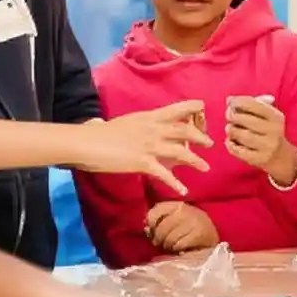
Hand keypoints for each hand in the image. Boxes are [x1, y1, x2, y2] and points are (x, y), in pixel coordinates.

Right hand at [76, 101, 211, 194]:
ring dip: (196, 160)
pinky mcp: (143, 162)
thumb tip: (119, 124)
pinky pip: (165, 174)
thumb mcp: (121, 123)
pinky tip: (183, 190)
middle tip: (210, 143)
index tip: (203, 106)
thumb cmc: (98, 133)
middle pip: (184, 130)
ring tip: (206, 167)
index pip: (175, 109)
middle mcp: (153, 129)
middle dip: (200, 136)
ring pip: (181, 152)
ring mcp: (150, 146)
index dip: (191, 107)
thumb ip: (131, 125)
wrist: (87, 142)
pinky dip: (176, 183)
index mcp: (148, 117)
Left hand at [145, 202, 218, 253]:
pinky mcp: (199, 233)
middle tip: (161, 244)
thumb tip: (146, 229)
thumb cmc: (187, 228)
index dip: (150, 222)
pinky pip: (179, 244)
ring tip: (171, 247)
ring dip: (168, 246)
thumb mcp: (173, 220)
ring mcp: (193, 221)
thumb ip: (158, 223)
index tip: (151, 231)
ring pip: (169, 238)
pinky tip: (180, 249)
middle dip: (158, 239)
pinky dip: (177, 249)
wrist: (211, 235)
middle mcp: (184, 210)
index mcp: (176, 204)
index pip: (156, 210)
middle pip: (161, 228)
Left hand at [225, 96, 296, 183]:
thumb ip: (252, 104)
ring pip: (240, 135)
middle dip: (232, 115)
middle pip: (244, 119)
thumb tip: (230, 100)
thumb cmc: (269, 131)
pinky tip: (231, 141)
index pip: (253, 104)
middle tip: (229, 116)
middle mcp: (273, 131)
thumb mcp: (268, 115)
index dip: (238, 101)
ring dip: (231, 130)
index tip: (230, 102)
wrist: (282, 157)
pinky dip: (230, 144)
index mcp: (276, 117)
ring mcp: (266, 146)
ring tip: (231, 129)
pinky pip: (237, 150)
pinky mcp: (258, 159)